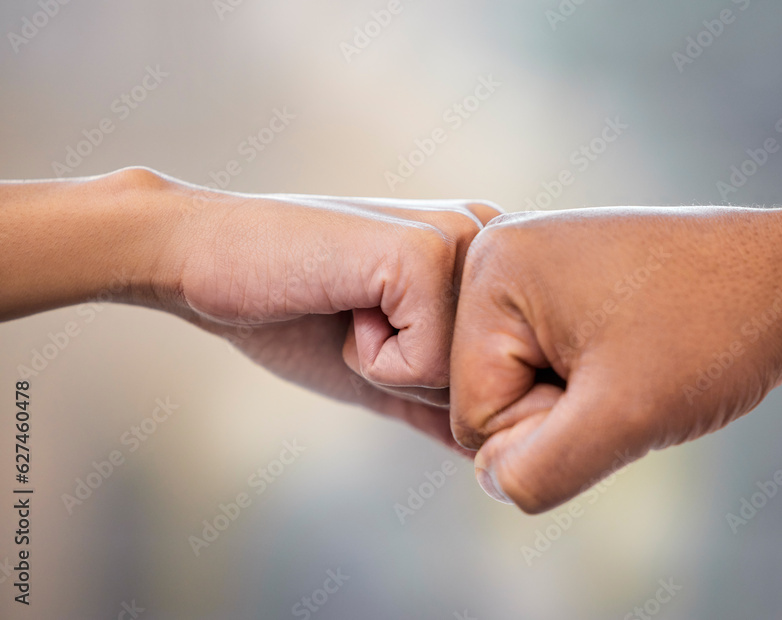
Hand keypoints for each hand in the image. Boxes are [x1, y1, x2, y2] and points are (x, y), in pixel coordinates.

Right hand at [148, 172, 501, 453]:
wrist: (206, 262)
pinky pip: (427, 367)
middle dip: (416, 380)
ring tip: (350, 310)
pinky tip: (341, 304)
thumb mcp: (383, 374)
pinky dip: (372, 360)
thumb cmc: (291, 314)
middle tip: (357, 318)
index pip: (504, 373)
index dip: (430, 387)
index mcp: (486, 256)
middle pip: (492, 380)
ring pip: (465, 379)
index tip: (373, 328)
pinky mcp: (424, 253)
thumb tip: (495, 459)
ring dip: (392, 370)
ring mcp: (460, 238)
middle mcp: (489, 234)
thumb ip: (441, 407)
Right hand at [450, 207, 781, 509]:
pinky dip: (590, 377)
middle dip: (561, 412)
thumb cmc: (714, 331)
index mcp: (491, 271)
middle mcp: (500, 254)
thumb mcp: (623, 416)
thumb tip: (495, 482)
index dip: (548, 430)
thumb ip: (538, 471)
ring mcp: (533, 263)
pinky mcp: (562, 276)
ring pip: (522, 385)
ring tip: (638, 359)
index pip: (474, 415)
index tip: (617, 386)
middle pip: (491, 397)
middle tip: (631, 373)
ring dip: (580, 398)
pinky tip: (635, 350)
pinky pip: (547, 360)